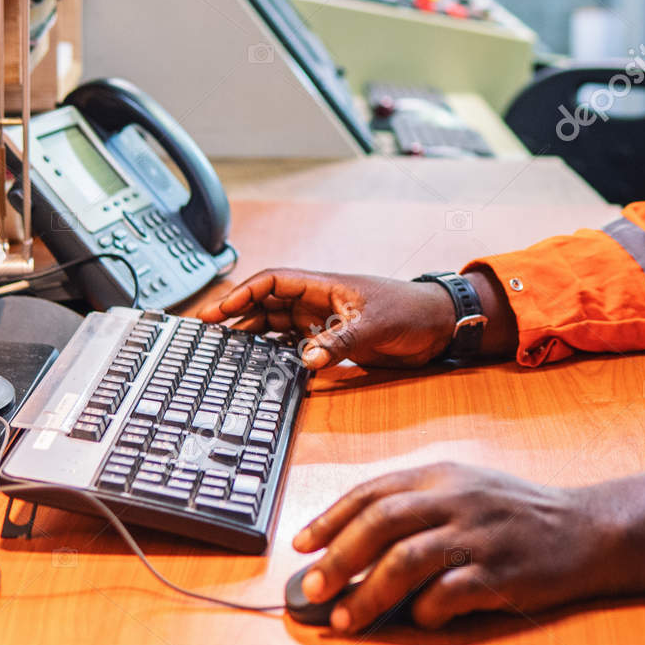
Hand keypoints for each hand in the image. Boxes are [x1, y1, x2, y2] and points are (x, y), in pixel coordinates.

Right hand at [196, 269, 454, 368]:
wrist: (439, 326)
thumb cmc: (411, 312)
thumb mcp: (376, 325)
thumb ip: (340, 341)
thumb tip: (306, 358)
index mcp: (325, 286)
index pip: (274, 282)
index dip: (243, 293)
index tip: (218, 311)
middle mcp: (319, 302)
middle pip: (267, 304)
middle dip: (236, 314)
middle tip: (206, 332)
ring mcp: (324, 322)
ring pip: (277, 324)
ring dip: (252, 333)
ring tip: (224, 349)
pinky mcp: (333, 341)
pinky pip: (294, 343)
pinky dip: (275, 351)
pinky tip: (259, 363)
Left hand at [292, 462, 644, 633]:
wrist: (585, 528)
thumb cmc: (514, 512)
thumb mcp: (465, 489)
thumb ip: (413, 505)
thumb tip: (348, 538)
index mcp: (443, 475)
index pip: (373, 490)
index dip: (330, 517)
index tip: (302, 544)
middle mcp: (458, 499)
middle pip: (382, 523)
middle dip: (338, 557)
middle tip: (313, 588)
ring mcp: (480, 535)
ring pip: (407, 560)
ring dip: (369, 592)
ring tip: (348, 617)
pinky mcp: (501, 571)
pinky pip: (449, 593)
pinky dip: (425, 609)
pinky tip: (419, 617)